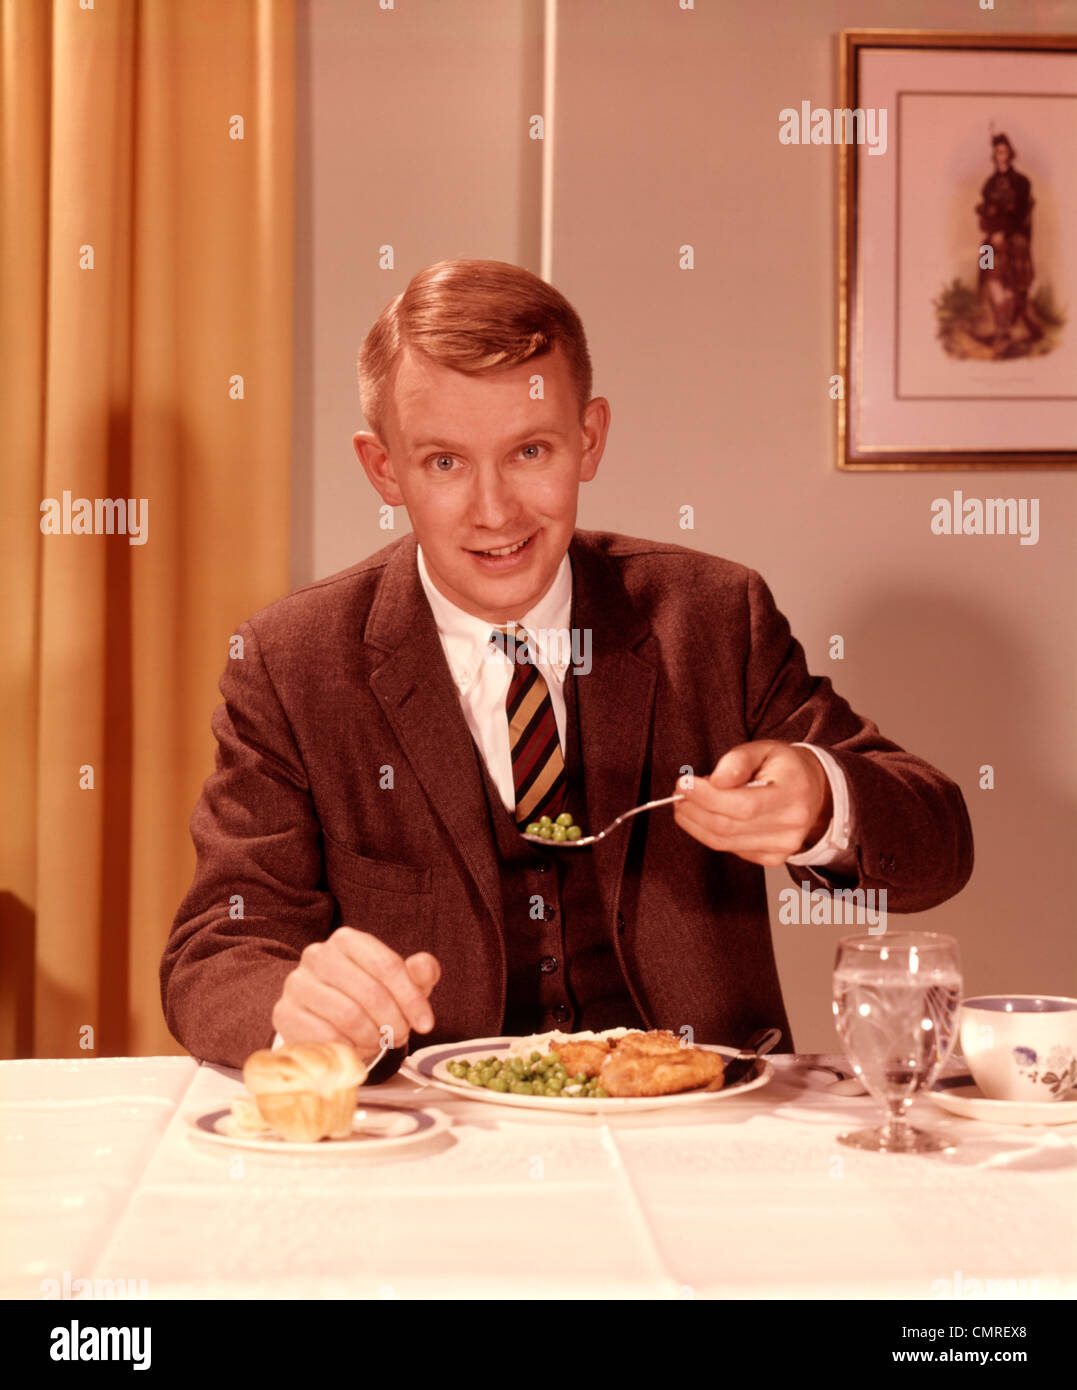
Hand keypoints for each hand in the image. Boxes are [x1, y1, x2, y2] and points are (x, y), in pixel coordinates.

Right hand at [272, 928, 441, 1059]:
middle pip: (370, 992)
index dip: (412, 998)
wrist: (322, 1017)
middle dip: (394, 1021)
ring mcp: (297, 983)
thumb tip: (424, 968)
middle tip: (400, 1036)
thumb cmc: (367, 997)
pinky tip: (353, 1046)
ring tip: (378, 1040)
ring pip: (349, 1015)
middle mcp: (317, 955)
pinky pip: (325, 1036)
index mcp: (347, 940)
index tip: (426, 1024)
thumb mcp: (399, 983)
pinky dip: (347, 1047)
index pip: (387, 966)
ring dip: (372, 1036)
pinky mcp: (284, 1013)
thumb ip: (419, 972)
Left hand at [673, 741, 831, 866]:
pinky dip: (711, 834)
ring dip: (696, 824)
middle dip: (694, 810)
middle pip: (728, 827)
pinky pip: (731, 850)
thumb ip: (737, 760)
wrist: (812, 791)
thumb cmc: (783, 767)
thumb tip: (715, 781)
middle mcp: (792, 824)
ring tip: (687, 804)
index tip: (683, 783)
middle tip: (679, 794)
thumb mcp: (763, 749)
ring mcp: (784, 846)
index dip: (707, 797)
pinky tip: (709, 816)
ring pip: (724, 842)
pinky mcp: (774, 858)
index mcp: (793, 792)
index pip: (743, 805)